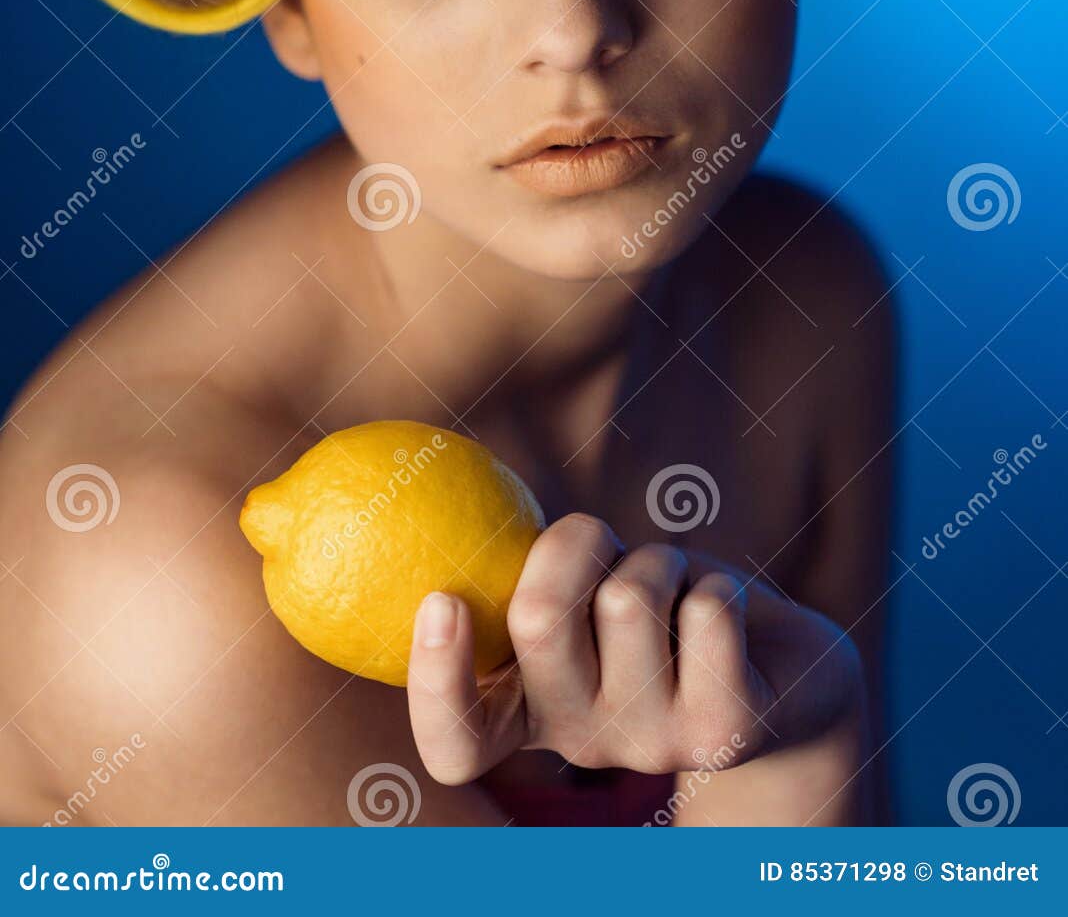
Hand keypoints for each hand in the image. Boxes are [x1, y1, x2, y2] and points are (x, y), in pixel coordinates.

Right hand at [406, 512, 863, 785]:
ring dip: (659, 559)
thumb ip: (532, 569)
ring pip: (630, 596)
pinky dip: (717, 578)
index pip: (457, 741)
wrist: (782, 672)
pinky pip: (707, 606)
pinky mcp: (726, 730)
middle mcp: (580, 741)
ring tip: (677, 587)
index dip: (437, 680)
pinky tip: (727, 613)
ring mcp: (654, 744)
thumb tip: (451, 494)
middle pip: (538, 621)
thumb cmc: (658, 608)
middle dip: (569, 541)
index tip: (441, 600)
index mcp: (526, 712)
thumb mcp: (585, 589)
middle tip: (594, 538)